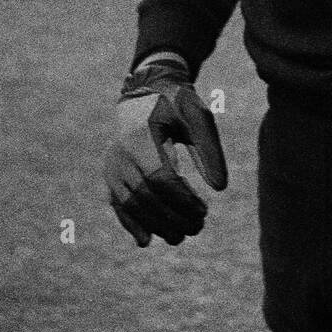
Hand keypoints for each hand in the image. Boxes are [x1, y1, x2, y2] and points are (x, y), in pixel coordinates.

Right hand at [104, 56, 226, 246]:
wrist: (145, 91)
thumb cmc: (177, 103)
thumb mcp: (198, 116)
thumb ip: (209, 149)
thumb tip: (219, 188)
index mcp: (141, 135)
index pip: (159, 177)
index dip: (182, 199)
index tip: (204, 209)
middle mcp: (120, 153)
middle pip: (144, 195)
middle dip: (171, 217)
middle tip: (198, 227)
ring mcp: (112, 165)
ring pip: (130, 204)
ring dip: (155, 224)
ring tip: (181, 235)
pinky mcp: (111, 174)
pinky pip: (117, 203)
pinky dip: (130, 223)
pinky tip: (146, 240)